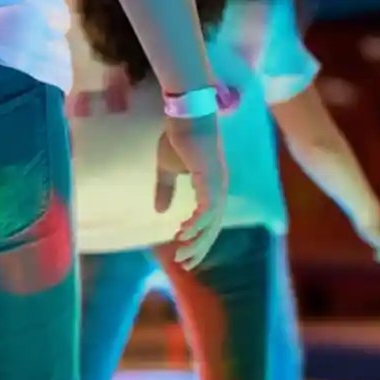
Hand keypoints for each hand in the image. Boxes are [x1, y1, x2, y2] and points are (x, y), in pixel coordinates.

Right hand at [155, 112, 227, 268]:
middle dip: (199, 248)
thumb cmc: (178, 137)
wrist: (184, 115)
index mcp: (211, 186)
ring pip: (211, 222)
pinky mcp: (211, 179)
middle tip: (186, 265)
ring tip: (182, 255)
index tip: (183, 254)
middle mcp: (219, 188)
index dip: (197, 238)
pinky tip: (183, 235)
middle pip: (213, 227)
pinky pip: (207, 209)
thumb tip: (160, 212)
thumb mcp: (166, 169)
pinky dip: (196, 224)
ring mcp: (217, 184)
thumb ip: (165, 190)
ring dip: (197, 241)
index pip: (208, 220)